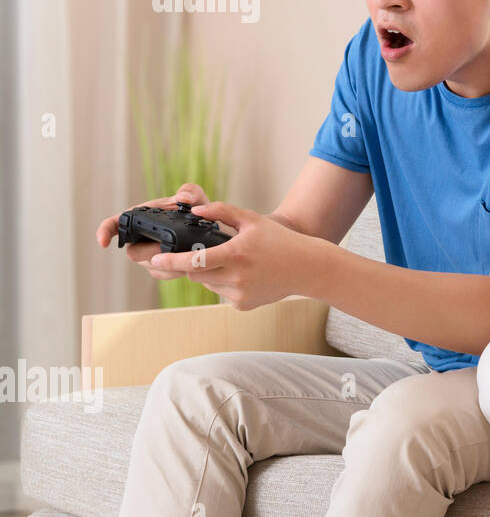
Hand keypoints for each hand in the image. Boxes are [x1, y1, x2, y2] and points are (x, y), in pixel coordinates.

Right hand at [96, 183, 214, 280]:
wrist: (212, 229)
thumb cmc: (197, 211)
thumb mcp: (196, 198)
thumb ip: (191, 192)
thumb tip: (183, 197)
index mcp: (142, 218)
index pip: (115, 224)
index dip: (104, 232)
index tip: (103, 242)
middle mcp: (140, 238)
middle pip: (134, 252)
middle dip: (150, 251)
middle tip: (168, 247)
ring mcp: (150, 255)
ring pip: (151, 266)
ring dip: (167, 263)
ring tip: (186, 254)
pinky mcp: (161, 268)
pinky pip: (164, 274)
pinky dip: (177, 270)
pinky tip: (189, 264)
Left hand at [145, 202, 317, 310]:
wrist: (307, 267)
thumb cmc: (280, 241)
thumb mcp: (252, 219)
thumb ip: (221, 211)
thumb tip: (194, 211)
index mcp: (236, 254)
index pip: (194, 261)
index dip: (171, 261)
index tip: (154, 261)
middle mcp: (236, 277)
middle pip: (196, 274)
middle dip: (193, 265)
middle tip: (204, 254)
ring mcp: (239, 294)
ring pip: (208, 284)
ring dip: (210, 274)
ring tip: (234, 263)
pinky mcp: (243, 305)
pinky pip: (222, 294)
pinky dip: (226, 284)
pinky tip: (246, 276)